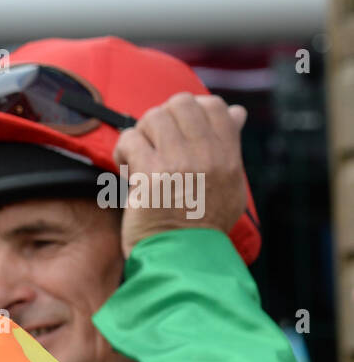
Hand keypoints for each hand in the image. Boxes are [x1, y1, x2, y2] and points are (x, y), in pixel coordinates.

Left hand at [112, 92, 247, 257]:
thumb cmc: (201, 225)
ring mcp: (180, 163)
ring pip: (153, 117)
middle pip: (181, 103)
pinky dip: (122, 152)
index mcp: (228, 156)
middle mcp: (208, 155)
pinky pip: (130, 139)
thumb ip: (230, 148)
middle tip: (153, 144)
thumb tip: (238, 112)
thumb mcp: (230, 185)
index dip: (190, 110)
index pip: (215, 106)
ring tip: (137, 158)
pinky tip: (126, 171)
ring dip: (140, 134)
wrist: (182, 258)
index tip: (175, 133)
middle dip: (160, 119)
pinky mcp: (152, 175)